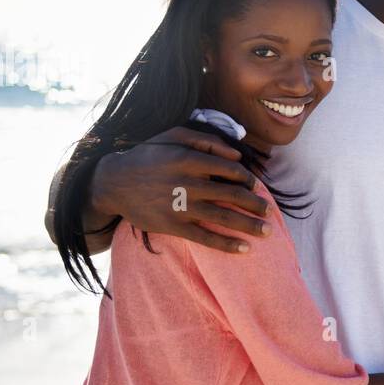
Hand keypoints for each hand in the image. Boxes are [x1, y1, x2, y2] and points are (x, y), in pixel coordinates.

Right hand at [93, 126, 271, 252]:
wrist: (113, 182)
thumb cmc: (147, 156)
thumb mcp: (173, 135)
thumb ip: (206, 140)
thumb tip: (237, 154)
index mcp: (190, 159)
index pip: (231, 170)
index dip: (249, 180)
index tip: (257, 187)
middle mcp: (188, 183)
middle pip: (233, 195)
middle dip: (256, 205)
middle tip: (270, 212)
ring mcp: (181, 207)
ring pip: (224, 217)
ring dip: (249, 225)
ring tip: (267, 231)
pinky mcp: (173, 226)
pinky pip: (205, 238)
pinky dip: (226, 244)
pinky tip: (244, 249)